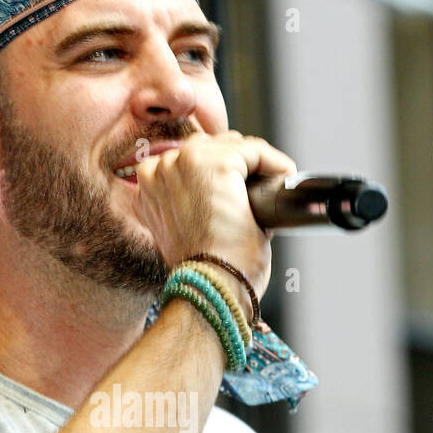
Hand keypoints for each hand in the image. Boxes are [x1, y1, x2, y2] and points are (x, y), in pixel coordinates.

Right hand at [130, 131, 296, 321]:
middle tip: (257, 193)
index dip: (219, 176)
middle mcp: (160, 167)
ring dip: (255, 165)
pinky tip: (284, 181)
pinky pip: (257, 151)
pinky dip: (276, 165)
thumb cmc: (202, 271)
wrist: (211, 286)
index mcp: (148, 184)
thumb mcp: (184, 230)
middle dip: (237, 167)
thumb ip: (189, 202)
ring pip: (234, 146)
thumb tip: (224, 191)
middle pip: (210, 147)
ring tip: (269, 189)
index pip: (188, 161)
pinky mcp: (219, 164)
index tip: (240, 191)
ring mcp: (187, 162)